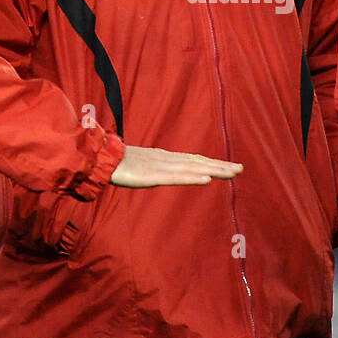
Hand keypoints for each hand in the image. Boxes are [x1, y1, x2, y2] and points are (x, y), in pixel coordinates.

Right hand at [110, 145, 242, 187]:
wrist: (96, 158)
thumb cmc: (114, 163)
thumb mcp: (138, 167)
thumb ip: (149, 169)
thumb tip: (155, 172)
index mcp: (163, 158)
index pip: (192, 161)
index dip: (212, 163)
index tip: (229, 166)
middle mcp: (166, 160)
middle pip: (197, 162)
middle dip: (220, 165)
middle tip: (241, 169)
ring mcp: (160, 167)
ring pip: (192, 168)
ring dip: (214, 170)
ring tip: (232, 172)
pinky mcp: (151, 175)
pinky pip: (175, 177)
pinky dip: (192, 177)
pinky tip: (207, 178)